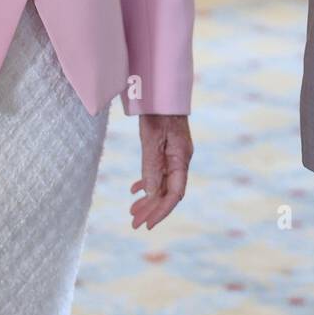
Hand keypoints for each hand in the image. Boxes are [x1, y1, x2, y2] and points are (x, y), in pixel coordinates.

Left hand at [130, 114, 191, 230]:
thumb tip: (152, 195)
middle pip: (168, 191)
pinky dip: (147, 183)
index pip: (175, 193)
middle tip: (134, 224)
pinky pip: (158, 172)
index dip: (161, 211)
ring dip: (148, 199)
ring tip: (132, 212)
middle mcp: (180, 159)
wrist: (162, 90)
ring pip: (162, 183)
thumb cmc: (157, 112)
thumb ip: (151, 167)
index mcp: (181, 158)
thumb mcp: (151, 139)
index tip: (147, 225)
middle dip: (152, 209)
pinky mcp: (166, 149)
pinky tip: (135, 191)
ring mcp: (174, 154)